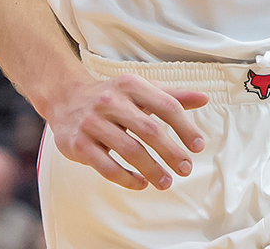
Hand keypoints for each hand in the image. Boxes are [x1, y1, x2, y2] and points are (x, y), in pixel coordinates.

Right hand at [43, 73, 209, 189]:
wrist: (65, 98)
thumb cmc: (112, 97)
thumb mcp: (141, 90)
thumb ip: (172, 96)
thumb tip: (204, 98)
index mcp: (131, 86)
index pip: (166, 106)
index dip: (185, 127)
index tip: (198, 147)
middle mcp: (111, 102)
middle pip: (149, 130)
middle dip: (171, 152)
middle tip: (186, 169)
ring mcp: (93, 123)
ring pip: (129, 150)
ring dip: (152, 169)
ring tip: (166, 182)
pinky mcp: (78, 144)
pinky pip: (106, 166)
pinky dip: (126, 178)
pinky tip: (141, 184)